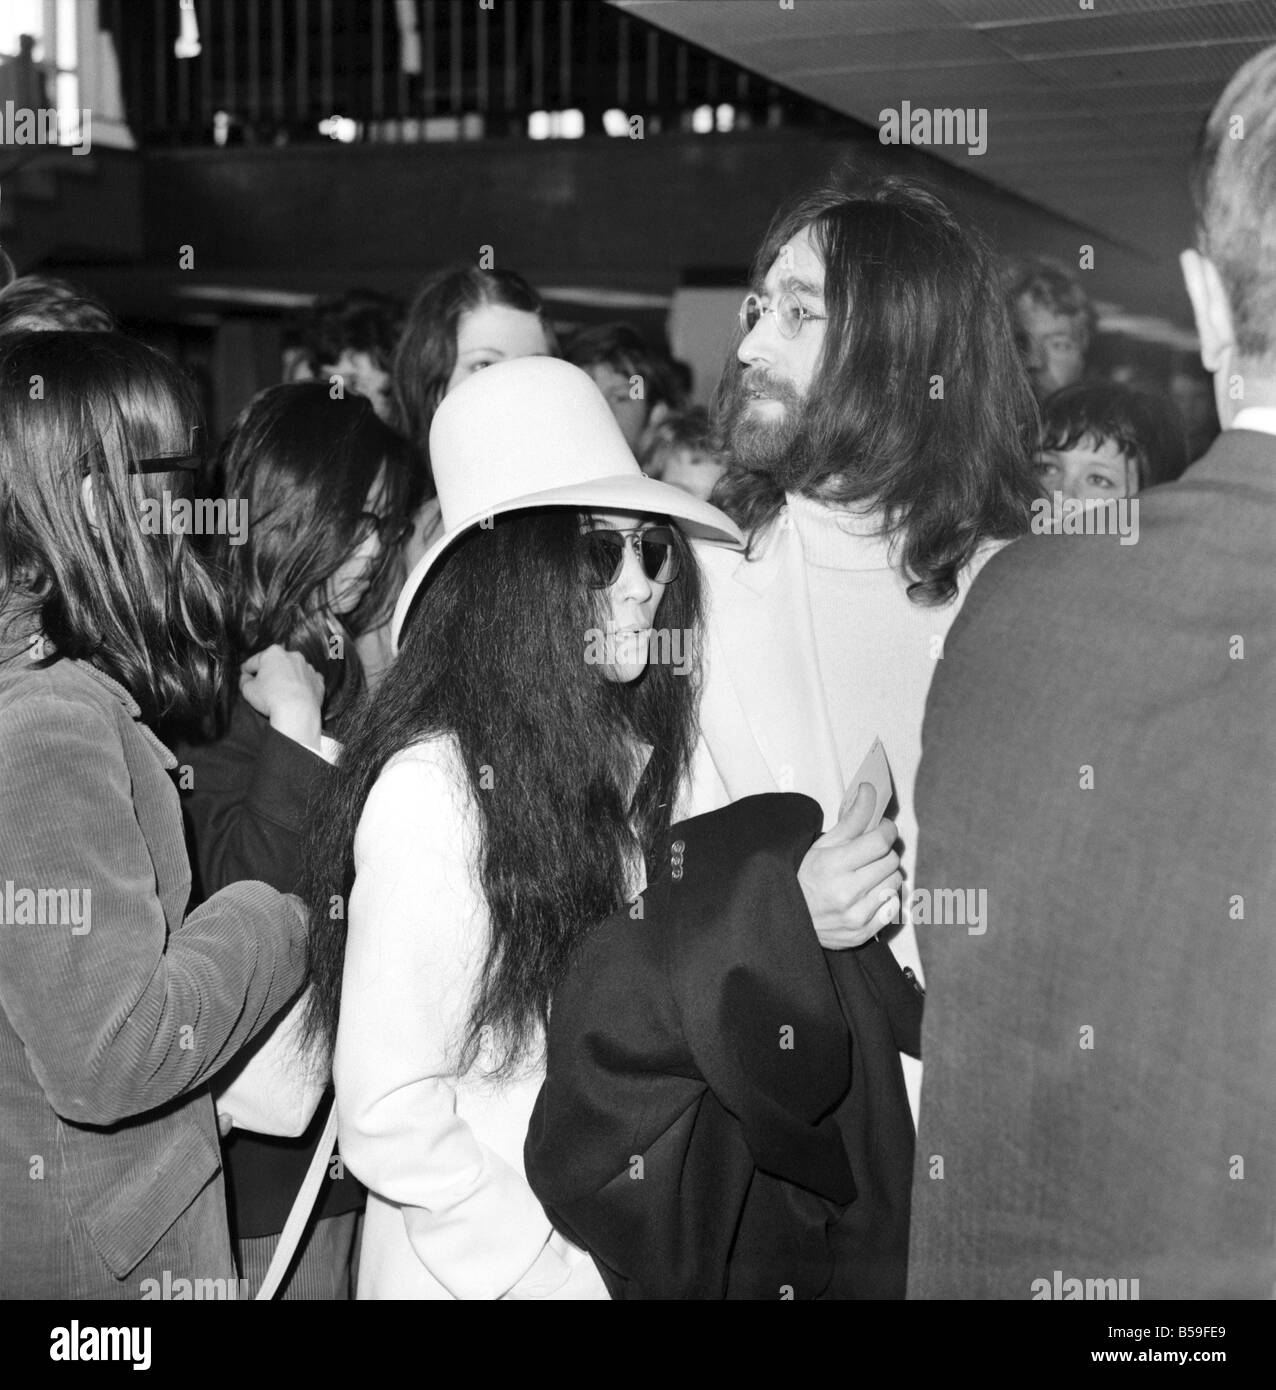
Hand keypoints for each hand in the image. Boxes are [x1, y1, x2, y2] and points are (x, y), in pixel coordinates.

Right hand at [239, 645, 324, 752]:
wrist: (298, 712)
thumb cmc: (270, 698)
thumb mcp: (247, 689)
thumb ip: (245, 680)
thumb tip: (247, 678)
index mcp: (274, 653)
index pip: (254, 661)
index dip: (247, 670)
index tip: (244, 676)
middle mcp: (293, 656)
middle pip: (276, 664)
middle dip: (269, 672)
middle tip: (262, 685)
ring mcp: (308, 668)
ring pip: (293, 671)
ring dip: (287, 678)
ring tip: (281, 692)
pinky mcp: (319, 681)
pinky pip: (307, 682)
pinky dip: (302, 686)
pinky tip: (297, 695)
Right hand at [797, 782, 901, 949]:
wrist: (790, 919)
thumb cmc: (805, 877)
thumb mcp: (823, 844)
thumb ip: (852, 817)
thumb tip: (869, 789)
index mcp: (832, 865)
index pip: (880, 840)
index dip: (886, 830)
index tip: (882, 829)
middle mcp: (845, 892)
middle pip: (891, 861)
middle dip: (883, 853)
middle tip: (869, 854)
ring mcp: (856, 915)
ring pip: (895, 883)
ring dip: (885, 875)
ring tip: (867, 876)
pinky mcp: (864, 933)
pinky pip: (893, 906)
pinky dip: (885, 898)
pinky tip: (868, 895)